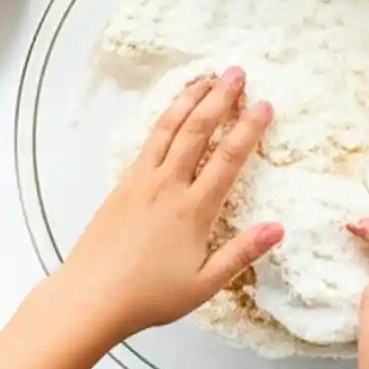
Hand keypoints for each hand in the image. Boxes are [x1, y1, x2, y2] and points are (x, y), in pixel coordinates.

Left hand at [62, 67, 282, 342]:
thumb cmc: (149, 295)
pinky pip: (148, 141)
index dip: (249, 129)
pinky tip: (172, 111)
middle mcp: (168, 186)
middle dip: (219, 98)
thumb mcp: (204, 284)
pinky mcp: (123, 184)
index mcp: (193, 210)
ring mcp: (141, 181)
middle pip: (198, 130)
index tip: (265, 105)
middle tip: (237, 72)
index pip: (228, 158)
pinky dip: (165, 118)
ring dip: (189, 99)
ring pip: (169, 128)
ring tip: (206, 77)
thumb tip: (278, 228)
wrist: (90, 296)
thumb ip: (241, 253)